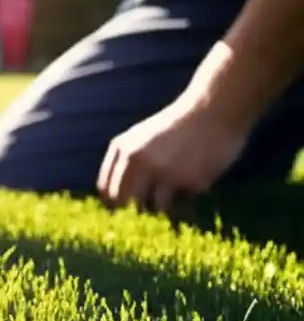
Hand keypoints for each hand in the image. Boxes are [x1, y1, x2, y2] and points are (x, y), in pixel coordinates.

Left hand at [97, 99, 248, 214]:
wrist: (213, 110)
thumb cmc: (177, 126)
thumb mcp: (141, 137)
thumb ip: (125, 161)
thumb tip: (111, 199)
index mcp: (124, 148)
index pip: (107, 190)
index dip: (115, 204)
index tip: (124, 210)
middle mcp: (139, 161)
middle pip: (127, 203)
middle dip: (136, 209)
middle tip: (149, 210)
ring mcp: (164, 172)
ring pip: (155, 208)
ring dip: (165, 207)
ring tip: (176, 195)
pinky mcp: (190, 181)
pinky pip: (184, 204)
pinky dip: (188, 200)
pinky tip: (197, 182)